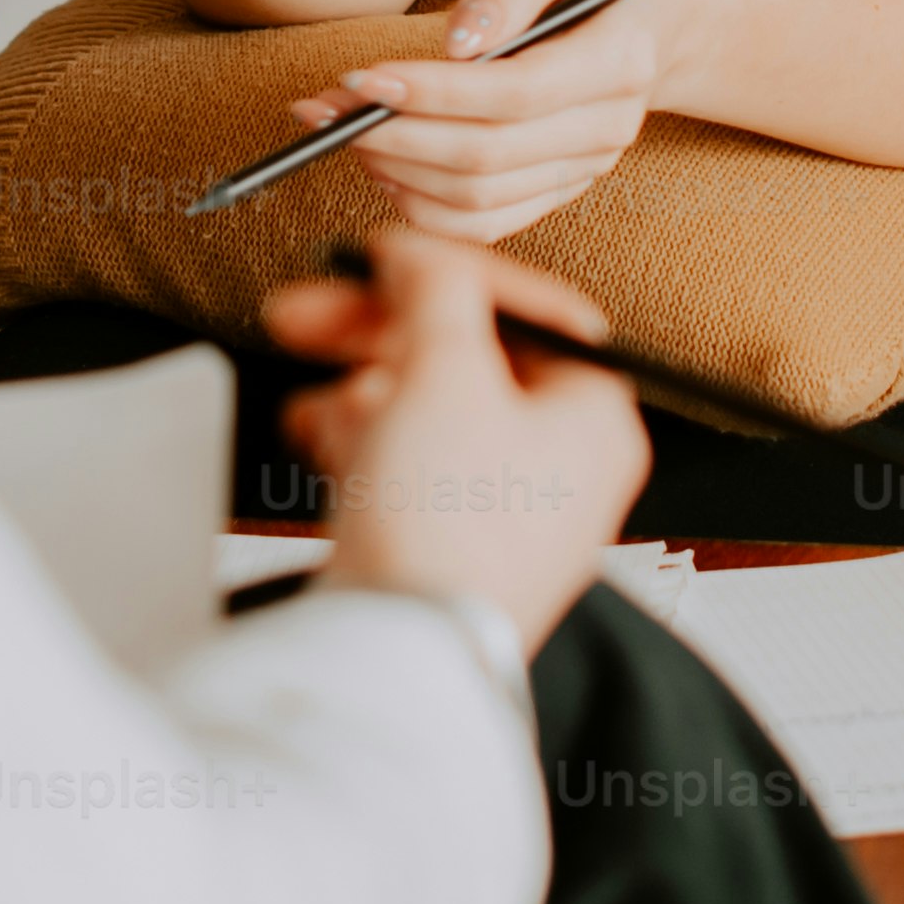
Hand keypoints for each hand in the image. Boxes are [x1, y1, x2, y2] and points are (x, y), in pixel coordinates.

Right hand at [271, 223, 638, 653]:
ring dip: (362, 389)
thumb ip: (436, 292)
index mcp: (594, 416)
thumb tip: (423, 253)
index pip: (528, 311)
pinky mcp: (452, 547)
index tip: (382, 257)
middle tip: (309, 310)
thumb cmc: (448, 527)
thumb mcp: (445, 373)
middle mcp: (565, 464)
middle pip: (468, 360)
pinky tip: (322, 438)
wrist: (400, 651)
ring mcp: (509, 512)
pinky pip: (409, 469)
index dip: (446, 272)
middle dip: (378, 332)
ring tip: (313, 398)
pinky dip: (365, 444)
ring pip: (430, 413)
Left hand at [281, 0, 704, 245]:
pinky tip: (380, 165)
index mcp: (621, 62)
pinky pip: (483, 225)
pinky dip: (420, 207)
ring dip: (394, 172)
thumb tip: (456, 43)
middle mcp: (607, 130)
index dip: (432, 92)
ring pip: (476, 201)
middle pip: (486, 158)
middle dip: (391, 136)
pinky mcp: (559, 191)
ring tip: (340, 129)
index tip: (359, 75)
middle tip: (323, 107)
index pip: (515, 95)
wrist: (669, 20)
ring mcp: (585, 171)